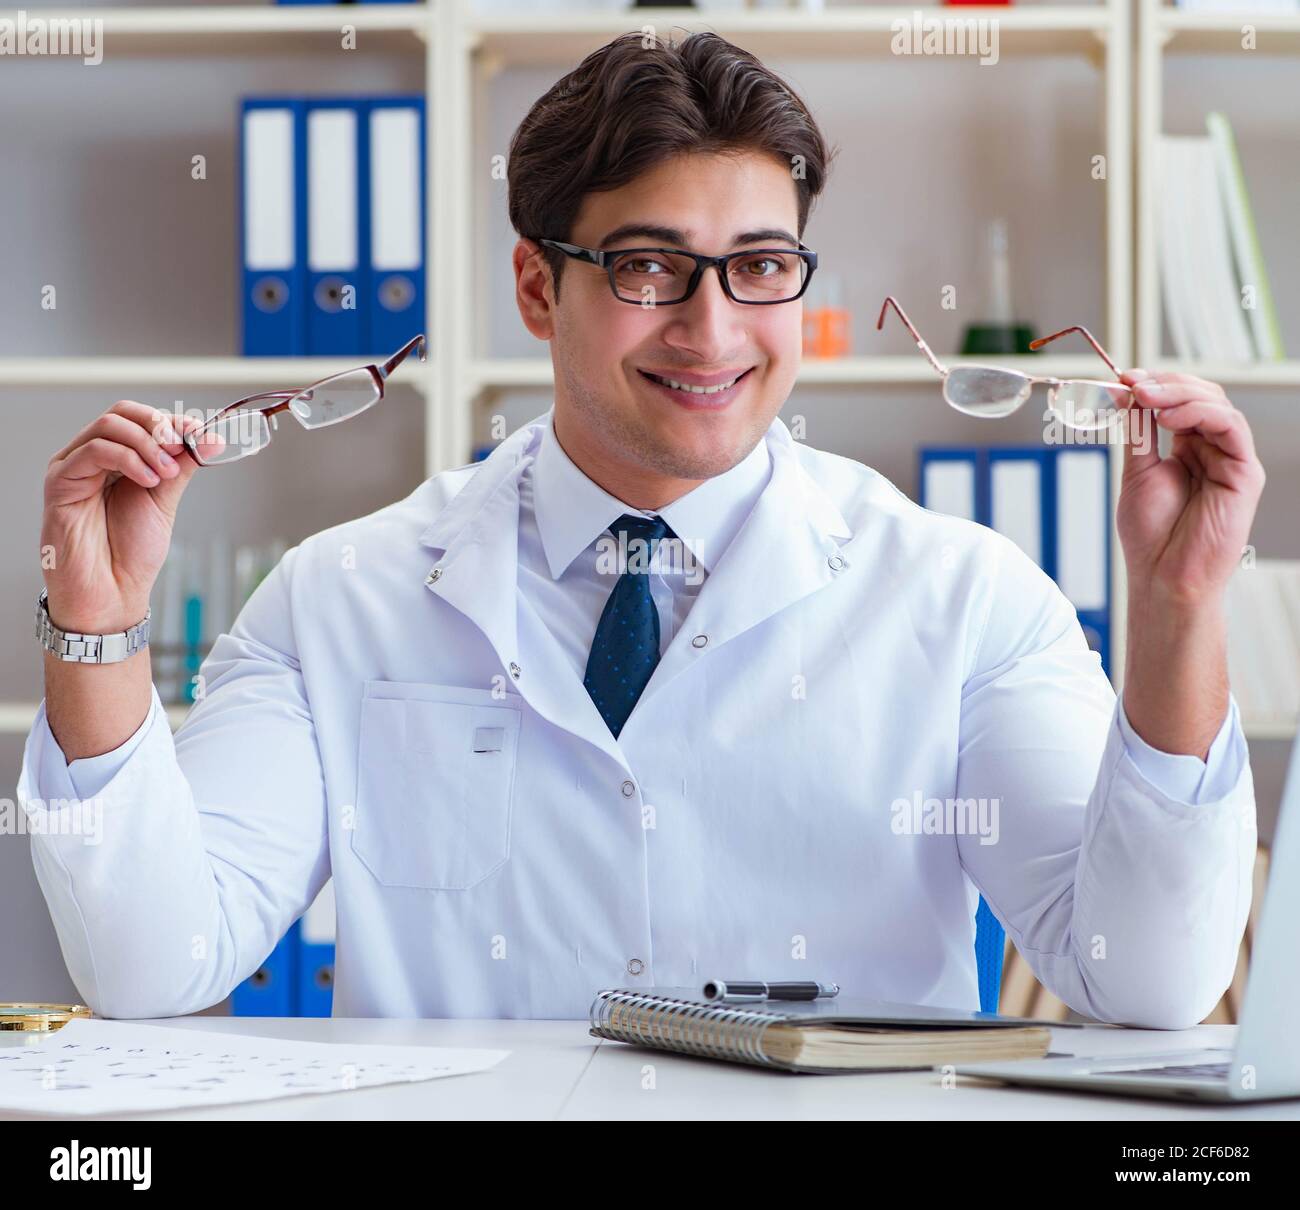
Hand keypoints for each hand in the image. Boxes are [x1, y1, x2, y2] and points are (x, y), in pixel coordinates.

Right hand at [41, 402, 216, 632]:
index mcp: (119, 459)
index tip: (202, 434)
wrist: (111, 592)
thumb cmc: (131, 553)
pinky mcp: (60, 481)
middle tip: (182, 447)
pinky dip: (128, 459)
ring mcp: (75, 467)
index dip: (175, 421)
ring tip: (167, 472)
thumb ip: (181, 467)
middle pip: (123, 413)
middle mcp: (94, 458)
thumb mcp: (164, 501)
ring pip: (110, 426)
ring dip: (148, 444)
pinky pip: (94, 451)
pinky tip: (149, 480)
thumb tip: (211, 438)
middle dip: (159, 425)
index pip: (143, 420)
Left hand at [1115, 369, 1264, 608]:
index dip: (1155, 384)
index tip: (1123, 378)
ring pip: (1217, 405)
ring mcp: (1231, 459)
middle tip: (1133, 382)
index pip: (1180, 401)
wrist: (1163, 576)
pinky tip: (1169, 415)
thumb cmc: (1152, 535)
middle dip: (1165, 383)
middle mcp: (1213, 450)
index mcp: (1188, 448)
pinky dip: (1201, 413)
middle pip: (1201, 396)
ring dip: (1179, 393)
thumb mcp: (1137, 471)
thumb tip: (1129, 393)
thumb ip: (1139, 432)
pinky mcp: (1245, 473)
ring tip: (1146, 397)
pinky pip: (1231, 427)